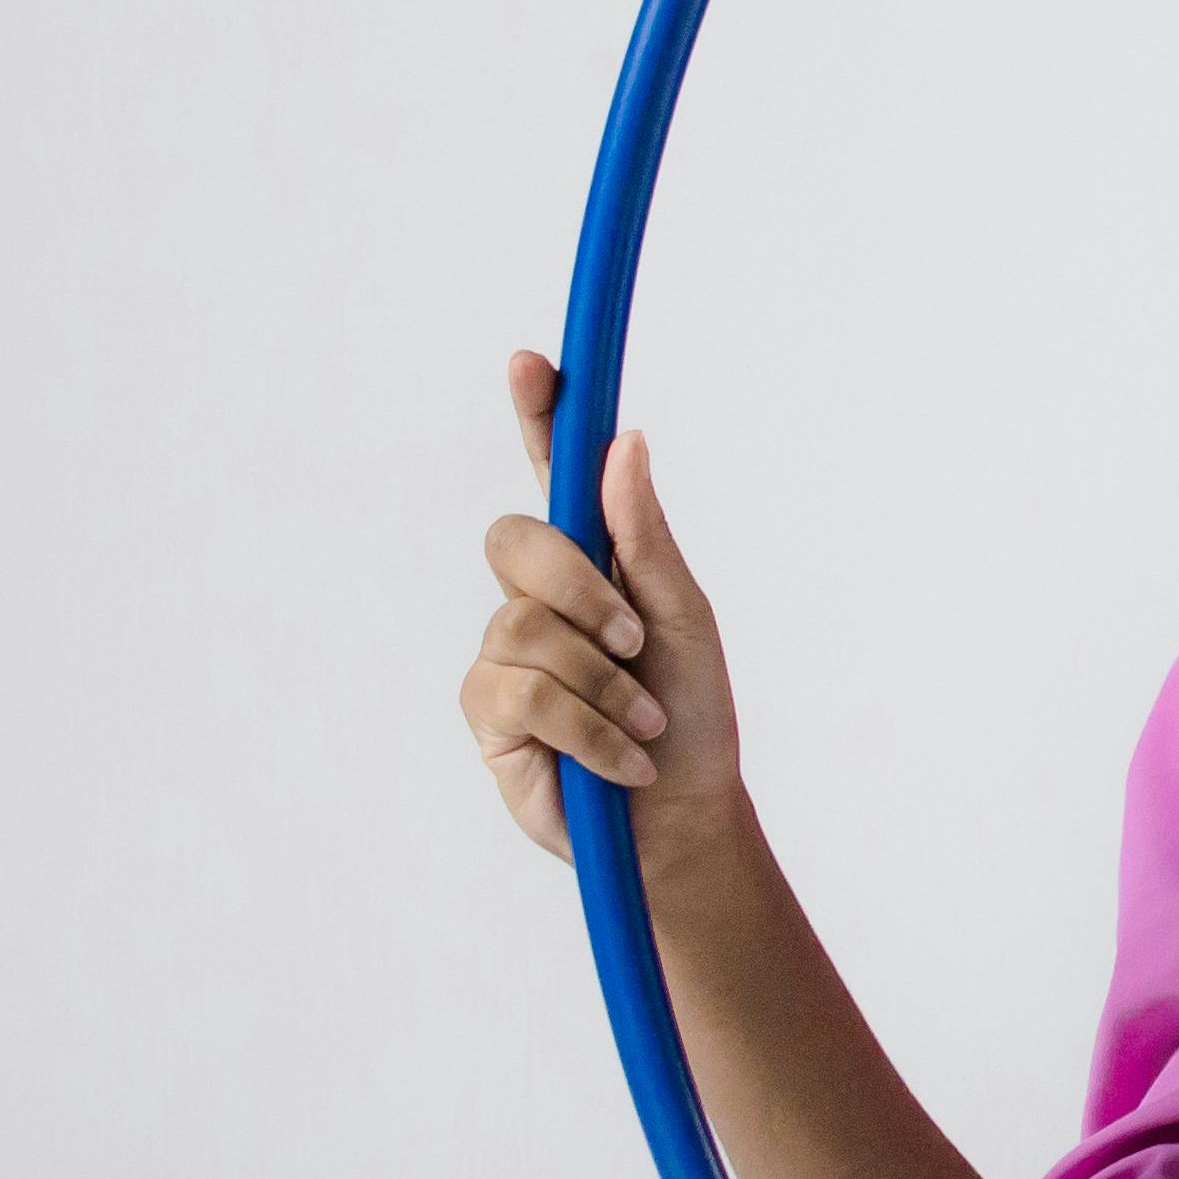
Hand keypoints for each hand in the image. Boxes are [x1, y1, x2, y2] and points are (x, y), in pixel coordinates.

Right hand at [461, 347, 749, 861]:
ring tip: (644, 719)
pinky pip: (521, 692)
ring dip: (604, 682)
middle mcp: (535, 596)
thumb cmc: (691, 713)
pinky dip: (590, 727)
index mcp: (592, 560)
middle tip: (636, 641)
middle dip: (583, 587)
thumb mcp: (683, 617)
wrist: (683, 816)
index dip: (538, 417)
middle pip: (516, 541)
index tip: (533, 363)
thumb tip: (625, 441)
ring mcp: (504, 652)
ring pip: (523, 626)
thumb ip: (643, 535)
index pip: (550, 474)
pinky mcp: (487, 714)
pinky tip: (623, 758)